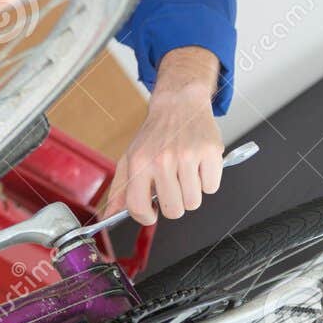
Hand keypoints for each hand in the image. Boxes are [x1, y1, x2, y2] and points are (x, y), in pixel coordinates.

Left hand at [102, 47, 223, 224]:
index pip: (138, 207)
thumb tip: (110, 215)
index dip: (146, 218)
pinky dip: (207, 182)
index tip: (151, 212)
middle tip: (171, 186)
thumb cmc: (154, 135)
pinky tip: (198, 166)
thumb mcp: (129, 158)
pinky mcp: (210, 153)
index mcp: (138, 162)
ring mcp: (187, 157)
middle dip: (173, 204)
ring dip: (191, 193)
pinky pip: (211, 188)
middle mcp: (162, 160)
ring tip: (184, 173)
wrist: (178, 105)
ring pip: (194, 202)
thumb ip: (119, 189)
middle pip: (173, 210)